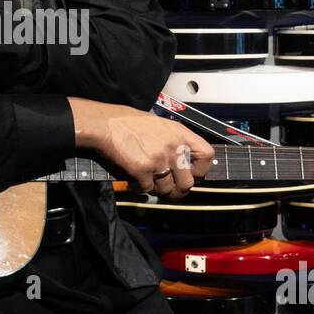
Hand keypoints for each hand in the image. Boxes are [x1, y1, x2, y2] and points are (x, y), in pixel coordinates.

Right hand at [68, 98, 213, 198]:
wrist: (106, 124)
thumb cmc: (128, 123)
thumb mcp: (160, 125)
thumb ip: (174, 141)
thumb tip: (182, 161)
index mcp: (180, 133)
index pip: (207, 155)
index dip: (202, 170)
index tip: (193, 174)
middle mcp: (173, 147)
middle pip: (188, 182)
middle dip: (179, 190)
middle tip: (171, 190)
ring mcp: (159, 159)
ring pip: (167, 189)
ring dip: (159, 190)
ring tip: (150, 183)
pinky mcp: (143, 170)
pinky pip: (148, 189)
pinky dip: (141, 188)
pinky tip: (136, 179)